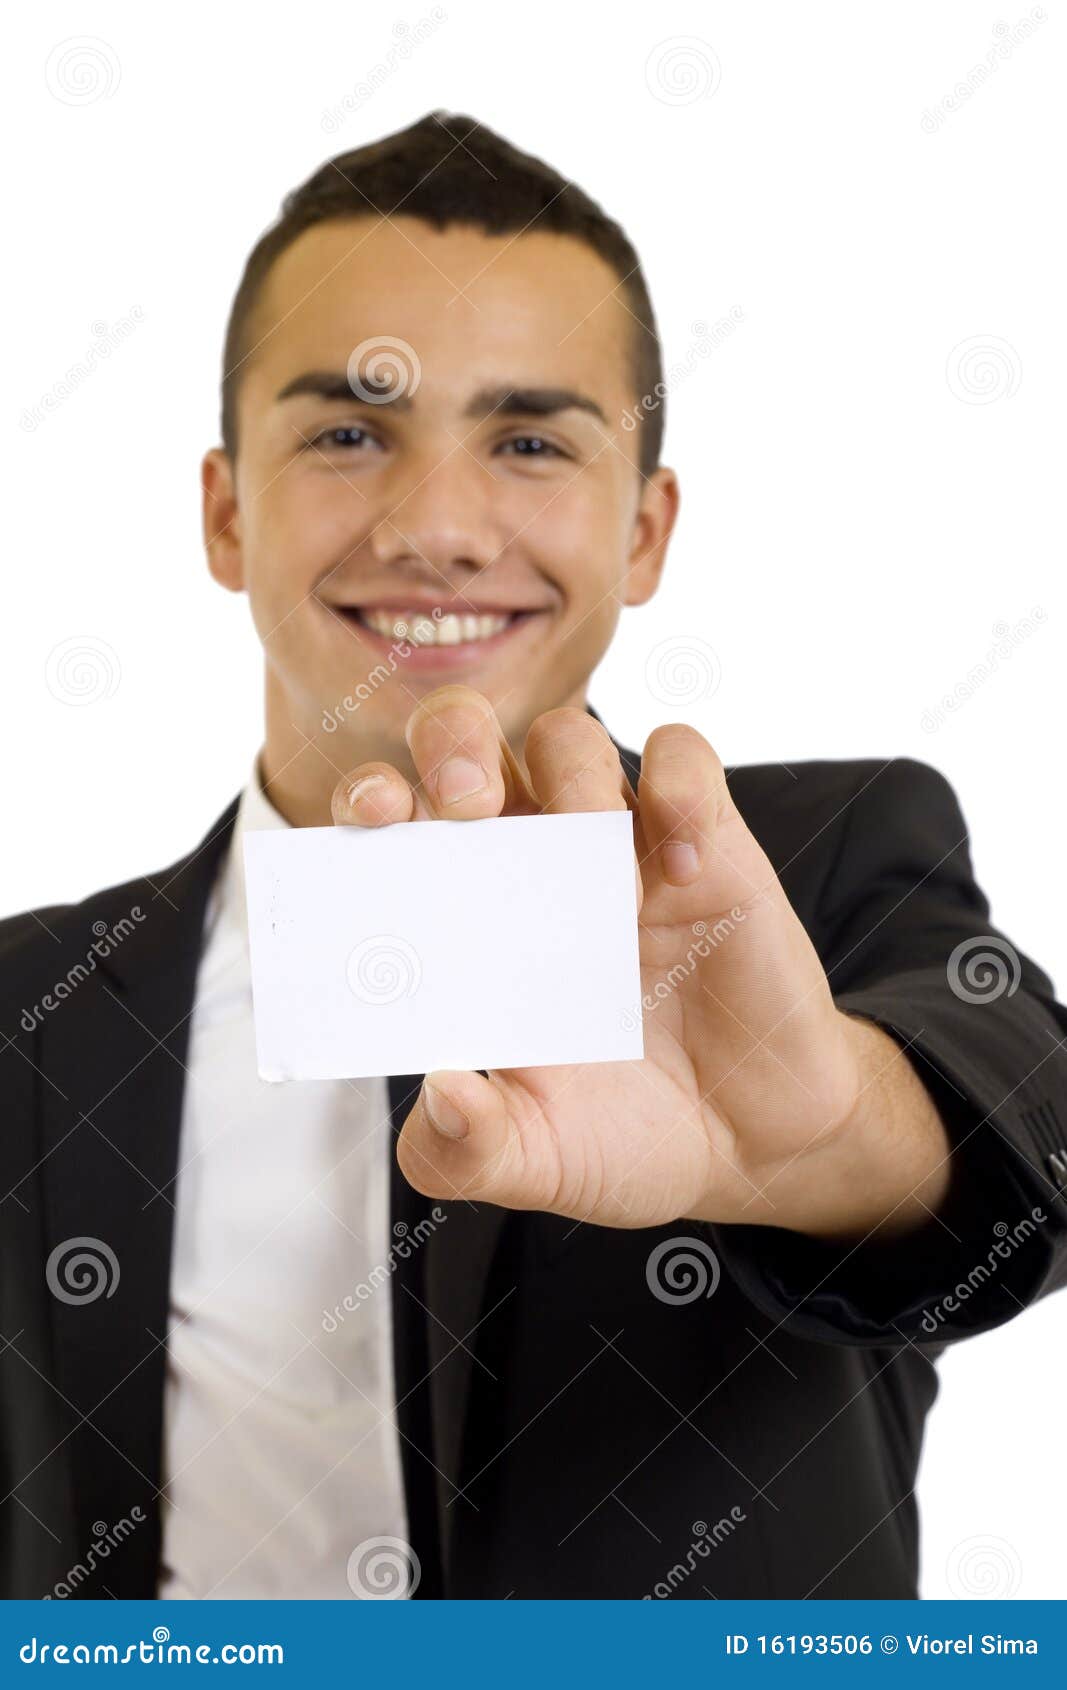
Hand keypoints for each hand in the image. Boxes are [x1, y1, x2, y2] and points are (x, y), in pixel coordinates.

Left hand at [332, 687, 950, 1237]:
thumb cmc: (624, 1136)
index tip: (372, 821)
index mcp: (462, 923)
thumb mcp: (535, 1163)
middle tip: (464, 803)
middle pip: (466, 743)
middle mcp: (527, 866)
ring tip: (587, 845)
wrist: (755, 1146)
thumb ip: (467, 1149)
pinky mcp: (707, 843)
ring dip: (566, 767)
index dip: (370, 800)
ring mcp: (616, 848)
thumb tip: (440, 1093)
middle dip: (450, 744)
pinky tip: (683, 865)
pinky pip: (685, 759)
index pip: (394, 827)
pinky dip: (679, 786)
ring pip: (568, 738)